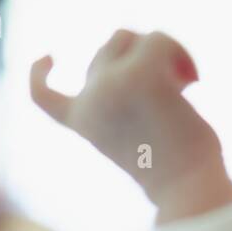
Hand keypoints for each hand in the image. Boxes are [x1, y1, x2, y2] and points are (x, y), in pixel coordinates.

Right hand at [30, 30, 231, 219]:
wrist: (187, 192)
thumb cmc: (177, 174)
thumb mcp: (141, 134)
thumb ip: (132, 100)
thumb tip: (148, 51)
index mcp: (82, 123)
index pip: (42, 95)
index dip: (39, 73)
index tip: (50, 57)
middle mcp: (89, 101)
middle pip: (108, 50)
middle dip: (142, 58)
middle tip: (179, 91)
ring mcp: (111, 85)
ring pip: (132, 38)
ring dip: (164, 52)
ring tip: (188, 86)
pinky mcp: (141, 76)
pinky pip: (157, 38)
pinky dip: (178, 51)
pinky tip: (193, 79)